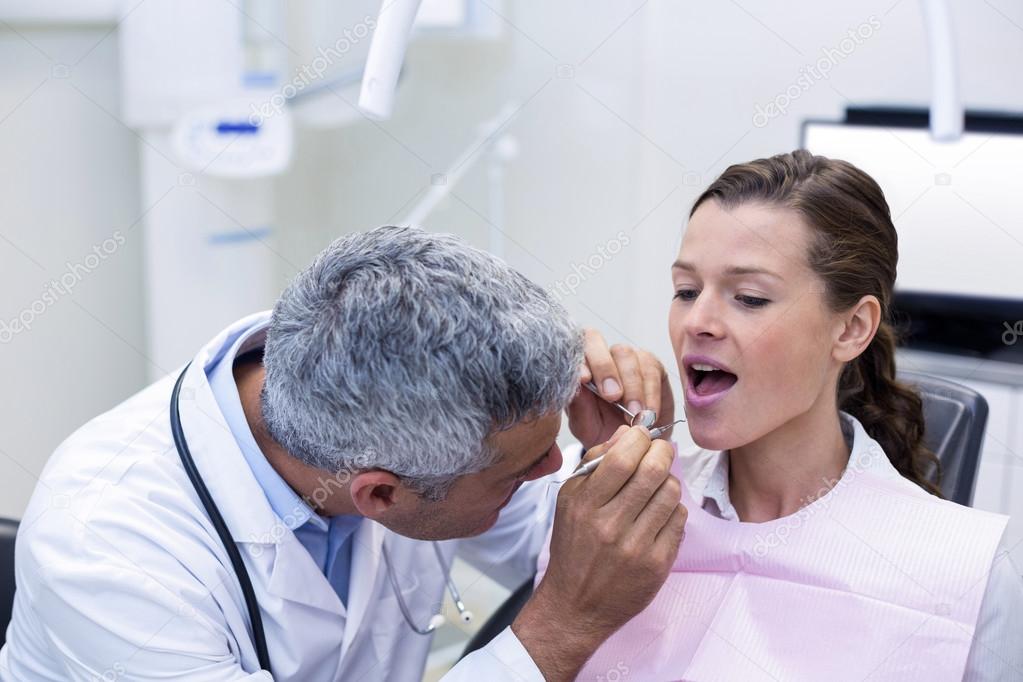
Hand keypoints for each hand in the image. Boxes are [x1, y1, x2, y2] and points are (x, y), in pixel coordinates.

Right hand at [512, 426, 686, 680]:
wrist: (575, 606)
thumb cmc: (573, 547)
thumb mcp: (569, 501)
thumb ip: (595, 463)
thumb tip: (627, 433)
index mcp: (584, 505)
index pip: (622, 458)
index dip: (640, 439)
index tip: (643, 435)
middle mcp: (609, 526)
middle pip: (653, 471)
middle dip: (662, 452)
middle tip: (660, 452)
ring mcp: (636, 547)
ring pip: (671, 493)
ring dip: (669, 480)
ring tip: (657, 486)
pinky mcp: (657, 565)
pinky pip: (679, 520)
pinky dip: (673, 509)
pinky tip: (658, 513)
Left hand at [568, 329, 674, 448]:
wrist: (632, 445)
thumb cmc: (603, 430)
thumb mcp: (586, 426)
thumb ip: (579, 408)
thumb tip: (577, 388)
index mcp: (577, 367)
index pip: (571, 350)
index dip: (579, 360)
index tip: (584, 380)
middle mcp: (598, 356)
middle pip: (596, 340)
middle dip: (604, 367)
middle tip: (612, 397)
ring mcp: (625, 357)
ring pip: (626, 354)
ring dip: (630, 386)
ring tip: (634, 413)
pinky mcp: (651, 364)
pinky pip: (650, 369)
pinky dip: (650, 393)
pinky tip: (649, 412)